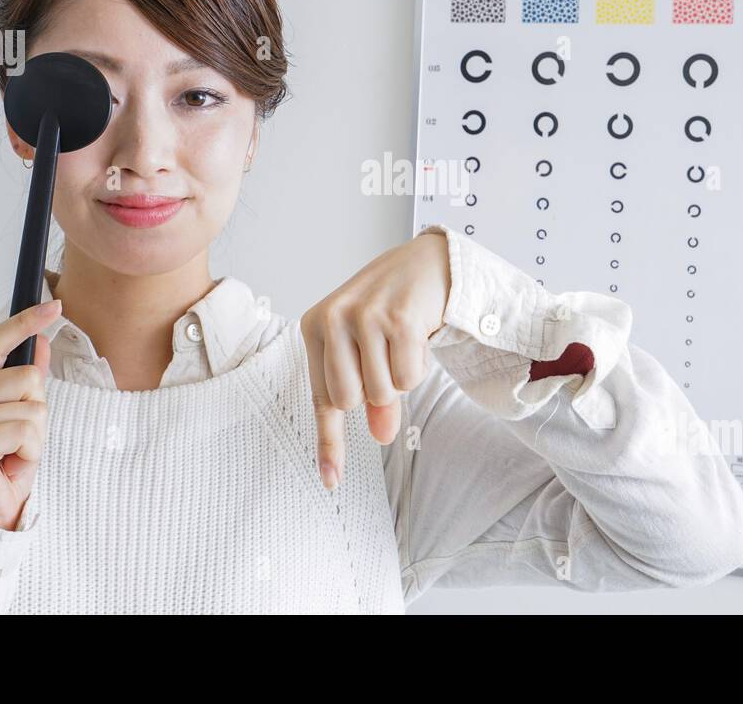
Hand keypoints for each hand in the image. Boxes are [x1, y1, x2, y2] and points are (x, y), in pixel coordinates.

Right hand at [0, 300, 59, 530]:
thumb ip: (26, 379)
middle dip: (37, 410)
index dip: (25, 322)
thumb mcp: (21, 415)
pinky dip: (30, 451)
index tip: (54, 305)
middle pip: (27, 377)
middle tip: (17, 438)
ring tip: (13, 453)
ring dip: (35, 435)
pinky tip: (9, 465)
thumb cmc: (2, 463)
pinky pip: (26, 431)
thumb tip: (40, 342)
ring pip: (32, 406)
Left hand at [301, 231, 450, 488]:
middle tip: (387, 361)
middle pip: (351, 399)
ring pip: (382, 391)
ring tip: (402, 343)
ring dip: (400, 376)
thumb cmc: (389, 308)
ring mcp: (364, 317)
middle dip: (376, 393)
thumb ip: (367, 394)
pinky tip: (417, 336)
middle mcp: (333, 319)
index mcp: (315, 326)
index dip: (330, 442)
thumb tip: (381, 438)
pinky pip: (408, 376)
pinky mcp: (397, 318)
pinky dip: (418, 366)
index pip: (323, 399)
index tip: (331, 480)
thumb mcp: (368, 349)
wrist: (427, 263)